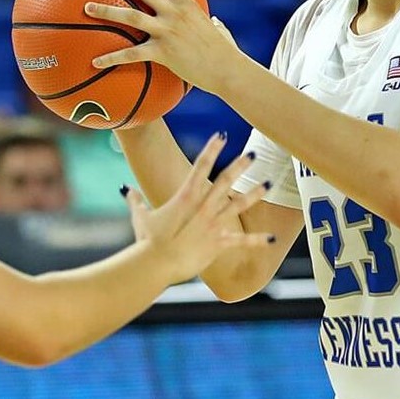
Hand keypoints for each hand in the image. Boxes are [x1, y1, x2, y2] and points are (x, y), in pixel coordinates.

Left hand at [84, 0, 245, 94]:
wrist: (227, 70)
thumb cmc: (225, 53)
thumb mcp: (220, 31)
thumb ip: (214, 23)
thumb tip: (216, 23)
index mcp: (187, 4)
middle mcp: (175, 13)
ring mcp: (167, 32)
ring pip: (131, 17)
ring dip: (106, 11)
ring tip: (87, 9)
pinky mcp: (162, 52)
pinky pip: (131, 54)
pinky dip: (111, 57)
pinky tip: (94, 61)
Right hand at [125, 133, 273, 281]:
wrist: (155, 263)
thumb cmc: (147, 240)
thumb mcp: (140, 216)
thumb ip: (136, 201)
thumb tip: (126, 189)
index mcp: (185, 196)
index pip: (200, 166)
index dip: (211, 149)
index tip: (221, 135)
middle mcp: (202, 206)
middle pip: (224, 180)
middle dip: (240, 165)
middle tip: (253, 153)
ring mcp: (212, 224)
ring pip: (238, 204)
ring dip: (254, 194)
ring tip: (269, 183)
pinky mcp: (218, 243)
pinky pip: (242, 241)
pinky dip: (257, 240)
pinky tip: (273, 238)